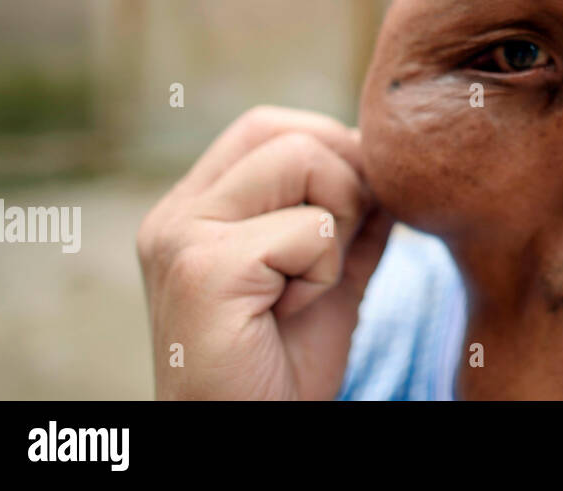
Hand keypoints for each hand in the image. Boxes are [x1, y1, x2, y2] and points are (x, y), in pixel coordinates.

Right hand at [137, 106, 393, 399]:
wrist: (253, 436)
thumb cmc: (285, 365)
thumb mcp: (330, 272)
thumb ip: (351, 215)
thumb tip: (386, 160)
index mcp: (196, 207)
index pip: (269, 127)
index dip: (331, 153)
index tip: (349, 218)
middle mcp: (176, 213)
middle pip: (286, 132)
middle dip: (341, 179)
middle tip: (332, 253)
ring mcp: (181, 237)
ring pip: (302, 159)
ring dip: (335, 225)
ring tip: (304, 286)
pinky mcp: (203, 269)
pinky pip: (310, 227)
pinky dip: (324, 270)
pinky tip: (289, 312)